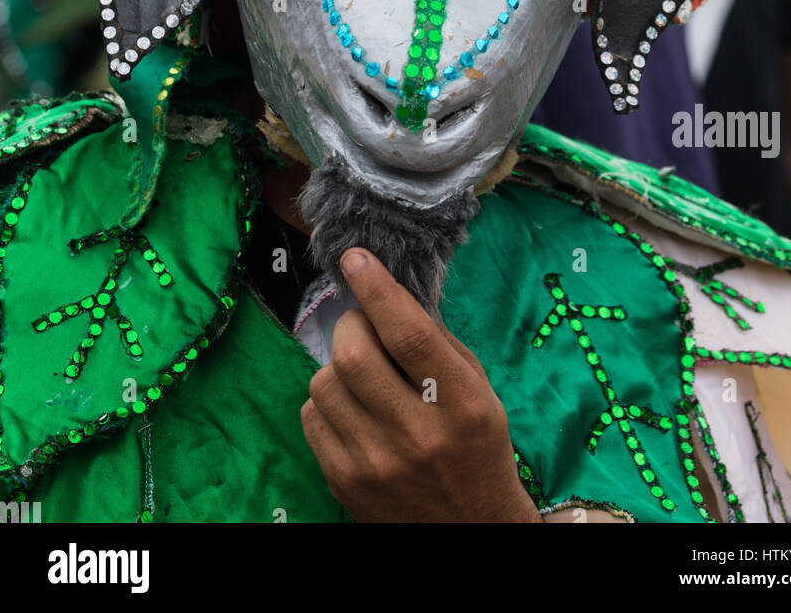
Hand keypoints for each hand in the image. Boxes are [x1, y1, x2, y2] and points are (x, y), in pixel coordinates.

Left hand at [300, 249, 541, 523]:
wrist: (469, 531)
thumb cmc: (477, 449)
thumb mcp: (478, 393)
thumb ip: (438, 345)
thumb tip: (389, 293)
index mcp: (461, 403)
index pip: (409, 334)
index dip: (378, 289)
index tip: (356, 258)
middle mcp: (417, 434)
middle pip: (355, 354)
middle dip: (353, 325)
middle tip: (365, 327)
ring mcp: (375, 462)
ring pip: (325, 381)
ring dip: (338, 366)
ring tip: (364, 377)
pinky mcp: (344, 482)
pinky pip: (312, 416)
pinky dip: (327, 401)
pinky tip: (353, 410)